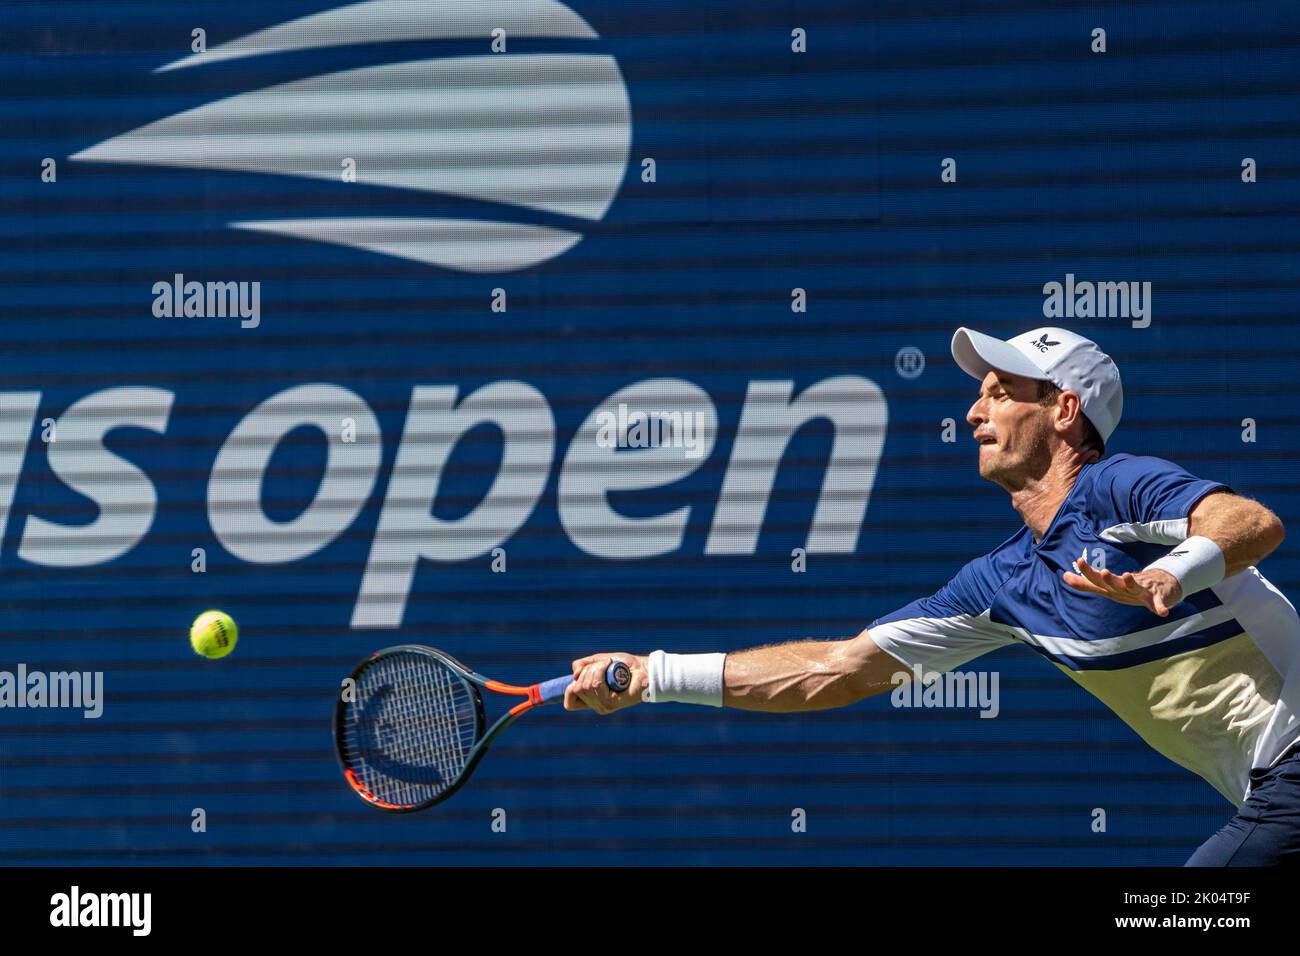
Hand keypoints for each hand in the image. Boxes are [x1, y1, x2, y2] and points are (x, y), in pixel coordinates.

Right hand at [563, 652, 648, 713]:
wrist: (644, 668)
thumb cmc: (625, 666)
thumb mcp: (599, 661)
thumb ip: (583, 665)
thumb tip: (574, 674)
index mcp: (592, 699)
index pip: (569, 703)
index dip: (569, 689)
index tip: (579, 676)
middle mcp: (596, 705)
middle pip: (575, 688)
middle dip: (587, 670)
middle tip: (603, 665)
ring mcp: (603, 706)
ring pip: (585, 685)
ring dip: (595, 668)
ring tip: (609, 665)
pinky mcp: (611, 703)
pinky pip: (596, 683)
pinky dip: (601, 668)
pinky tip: (611, 666)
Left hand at [1062, 549, 1182, 616]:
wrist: (1160, 585)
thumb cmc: (1128, 587)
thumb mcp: (1106, 587)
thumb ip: (1085, 583)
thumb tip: (1064, 576)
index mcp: (1112, 586)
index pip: (1097, 579)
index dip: (1088, 572)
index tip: (1078, 560)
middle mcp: (1125, 587)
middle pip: (1114, 583)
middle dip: (1108, 578)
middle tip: (1103, 571)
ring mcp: (1141, 591)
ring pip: (1135, 588)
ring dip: (1130, 583)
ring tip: (1127, 575)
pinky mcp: (1155, 598)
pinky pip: (1158, 604)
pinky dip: (1160, 607)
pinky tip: (1162, 612)